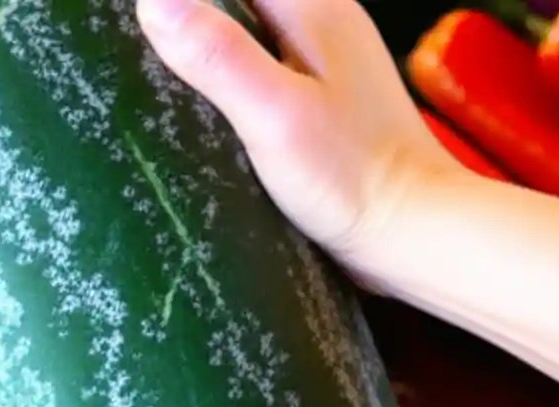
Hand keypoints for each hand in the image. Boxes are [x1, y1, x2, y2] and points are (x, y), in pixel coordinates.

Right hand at [136, 0, 462, 283]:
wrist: (417, 231)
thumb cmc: (351, 178)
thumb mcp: (274, 116)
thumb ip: (217, 56)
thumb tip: (152, 0)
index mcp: (312, 6)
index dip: (184, 0)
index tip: (141, 16)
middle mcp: (324, 18)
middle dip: (197, 13)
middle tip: (144, 40)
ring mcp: (329, 58)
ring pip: (255, 24)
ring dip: (213, 35)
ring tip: (165, 63)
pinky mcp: (327, 97)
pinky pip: (268, 61)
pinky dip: (236, 69)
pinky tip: (209, 101)